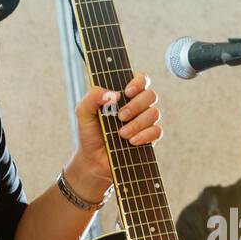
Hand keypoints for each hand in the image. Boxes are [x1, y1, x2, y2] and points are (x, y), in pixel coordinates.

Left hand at [71, 72, 162, 191]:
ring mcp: (145, 121)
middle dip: (136, 105)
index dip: (138, 82)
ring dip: (138, 123)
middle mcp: (137, 106)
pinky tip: (132, 141)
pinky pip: (157, 131)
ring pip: (154, 113)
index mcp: (123, 95)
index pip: (140, 79)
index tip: (127, 92)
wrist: (94, 160)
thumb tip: (112, 94)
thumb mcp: (83, 113)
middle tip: (120, 116)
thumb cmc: (89, 134)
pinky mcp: (150, 138)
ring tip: (122, 134)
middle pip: (150, 95)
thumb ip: (92, 97)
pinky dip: (145, 135)